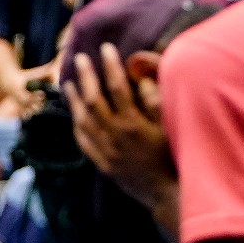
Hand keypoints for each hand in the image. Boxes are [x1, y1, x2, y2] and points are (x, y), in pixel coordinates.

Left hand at [64, 44, 176, 212]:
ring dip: (74, 100)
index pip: (117, 87)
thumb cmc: (174, 156)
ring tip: (69, 83)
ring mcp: (107, 152)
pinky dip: (78, 126)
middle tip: (81, 59)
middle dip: (86, 77)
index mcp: (133, 123)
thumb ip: (155, 100)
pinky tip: (75, 116)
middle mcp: (115, 136)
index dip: (110, 65)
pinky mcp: (104, 165)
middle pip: (94, 100)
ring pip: (83, 121)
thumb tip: (140, 78)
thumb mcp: (170, 126)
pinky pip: (84, 143)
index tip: (106, 48)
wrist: (168, 194)